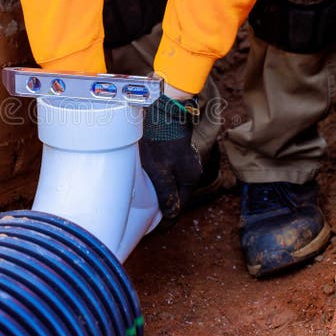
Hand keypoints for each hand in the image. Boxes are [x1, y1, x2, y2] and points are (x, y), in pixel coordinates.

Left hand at [139, 94, 202, 218]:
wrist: (163, 106)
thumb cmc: (160, 138)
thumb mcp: (160, 170)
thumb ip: (165, 193)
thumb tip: (170, 215)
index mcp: (190, 177)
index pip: (179, 207)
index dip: (166, 220)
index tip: (153, 230)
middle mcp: (191, 169)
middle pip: (176, 195)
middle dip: (163, 206)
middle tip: (145, 217)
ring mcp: (185, 158)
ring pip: (172, 182)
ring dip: (160, 191)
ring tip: (144, 199)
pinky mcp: (175, 149)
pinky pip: (168, 171)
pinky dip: (159, 178)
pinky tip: (147, 178)